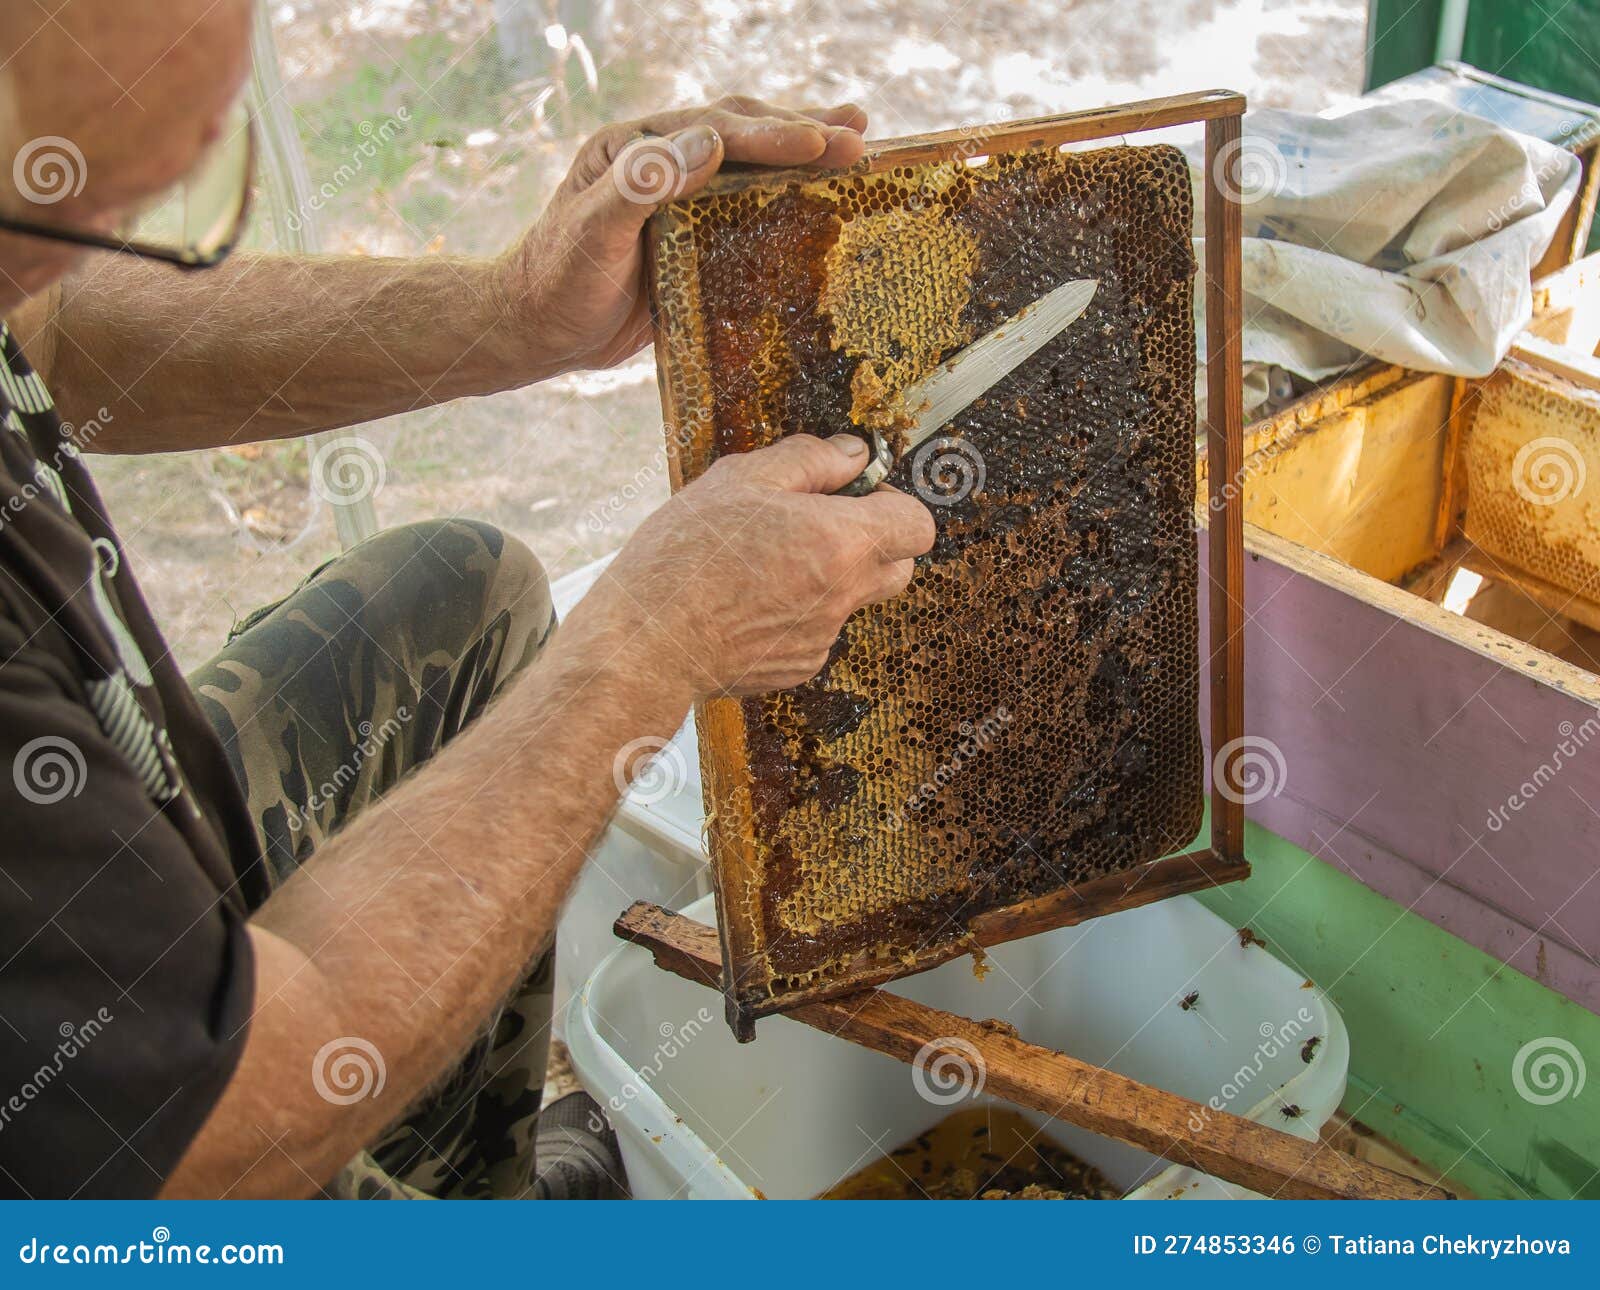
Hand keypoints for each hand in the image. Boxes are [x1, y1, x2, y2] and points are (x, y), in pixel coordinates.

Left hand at [496, 98, 867, 376]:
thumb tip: (705, 141)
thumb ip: (639, 184)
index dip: (769, 133)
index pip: (713, 130)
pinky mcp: (695, 236)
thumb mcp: (592, 230)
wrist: (539, 330)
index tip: (819, 141)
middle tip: (860, 138)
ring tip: (859, 140)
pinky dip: (790, 196)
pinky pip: (750, 207)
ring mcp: (682, 198)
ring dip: (805, 152)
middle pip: (742, 133)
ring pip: (753, 164)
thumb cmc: (557, 280)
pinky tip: (823, 197)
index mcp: (635, 146)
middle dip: (802, 132)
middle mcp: (662, 161)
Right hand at [578, 435, 934, 697]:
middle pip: (900, 568)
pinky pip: (816, 631)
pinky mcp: (798, 667)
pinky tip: (745, 601)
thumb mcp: (740, 480)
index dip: (892, 503)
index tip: (853, 494)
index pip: (917, 525)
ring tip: (762, 563)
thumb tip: (854, 453)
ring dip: (828, 577)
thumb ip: (809, 460)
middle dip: (873, 542)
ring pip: (851, 599)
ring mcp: (823, 638)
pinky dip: (795, 612)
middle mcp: (843, 596)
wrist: (647, 644)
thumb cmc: (685, 556)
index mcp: (841, 543)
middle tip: (818, 524)